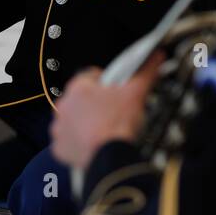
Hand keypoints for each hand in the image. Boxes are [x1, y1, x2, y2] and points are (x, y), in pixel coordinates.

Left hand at [50, 53, 163, 170]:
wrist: (111, 157)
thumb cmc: (119, 124)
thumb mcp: (136, 93)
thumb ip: (146, 72)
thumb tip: (155, 57)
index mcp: (78, 88)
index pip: (90, 77)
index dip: (105, 83)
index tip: (114, 93)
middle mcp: (64, 106)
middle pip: (81, 100)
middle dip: (94, 105)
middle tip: (111, 114)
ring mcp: (60, 128)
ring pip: (73, 121)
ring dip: (84, 124)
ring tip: (102, 130)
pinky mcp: (60, 148)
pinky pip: (68, 143)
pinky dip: (78, 144)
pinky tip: (92, 144)